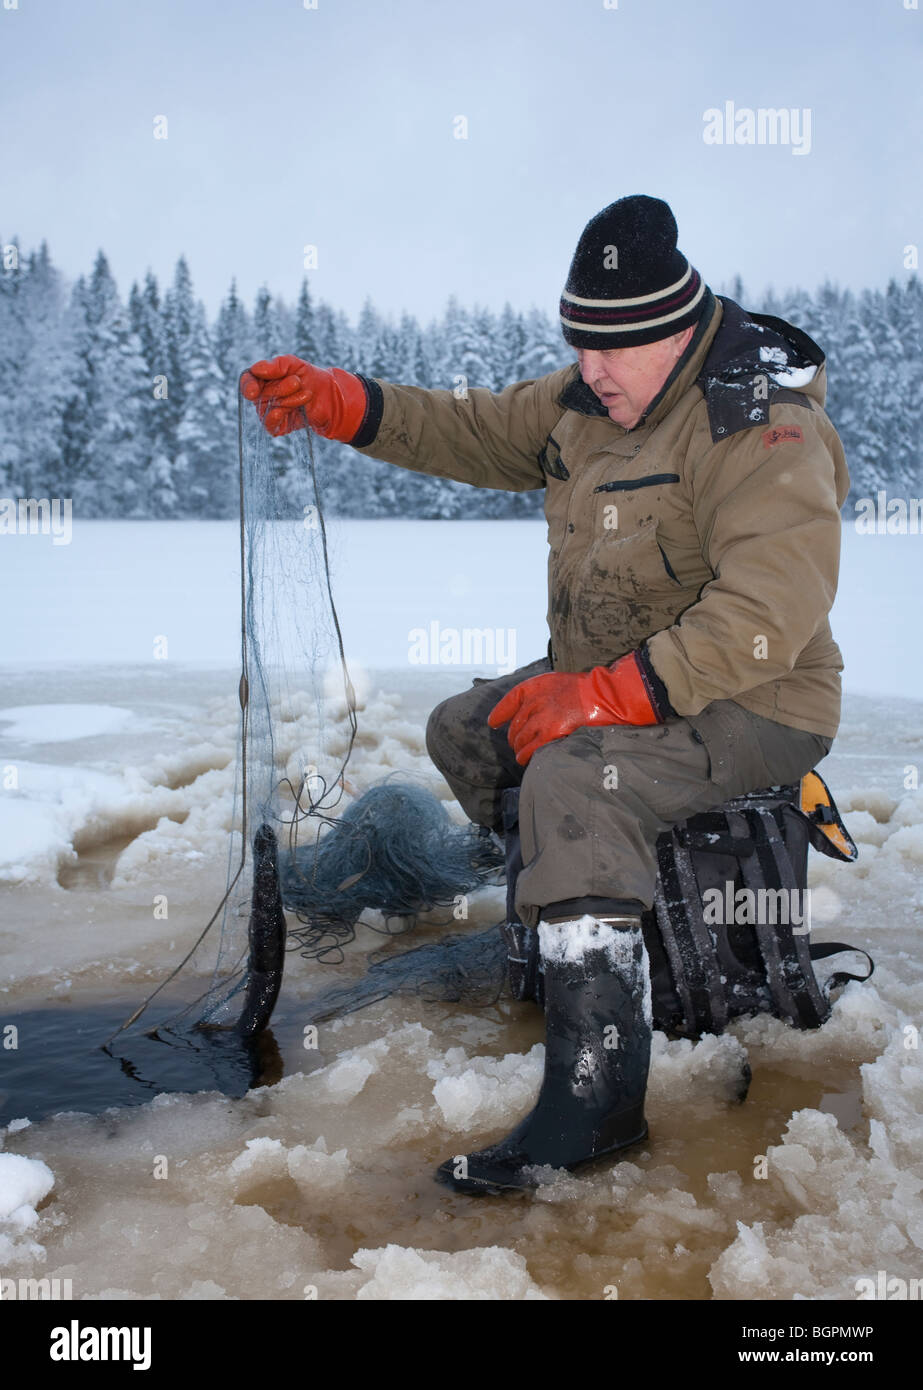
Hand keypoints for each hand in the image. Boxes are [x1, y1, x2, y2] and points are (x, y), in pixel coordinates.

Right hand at [240, 355, 367, 440]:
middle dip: (279, 388)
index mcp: (264, 379)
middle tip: (297, 382)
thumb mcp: (295, 365)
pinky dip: (277, 416)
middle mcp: (264, 396)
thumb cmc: (312, 379)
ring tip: (306, 394)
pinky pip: (270, 424)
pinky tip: (287, 411)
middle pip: (259, 394)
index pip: (248, 381)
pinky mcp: (279, 426)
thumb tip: (256, 370)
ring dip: (287, 400)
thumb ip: (277, 365)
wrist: (332, 398)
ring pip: (267, 409)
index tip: (254, 390)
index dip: (248, 385)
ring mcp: (270, 411)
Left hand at [488, 651, 662, 765]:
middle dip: (513, 736)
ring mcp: (543, 716)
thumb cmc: (587, 690)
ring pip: (520, 738)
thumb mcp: (559, 683)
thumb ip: (542, 695)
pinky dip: (526, 756)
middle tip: (516, 744)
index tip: (493, 722)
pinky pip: (531, 749)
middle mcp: (536, 699)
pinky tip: (526, 760)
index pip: (511, 699)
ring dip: (519, 748)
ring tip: (521, 754)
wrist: (607, 695)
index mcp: (537, 685)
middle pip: (515, 723)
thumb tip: (529, 712)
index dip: (500, 712)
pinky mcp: (552, 732)